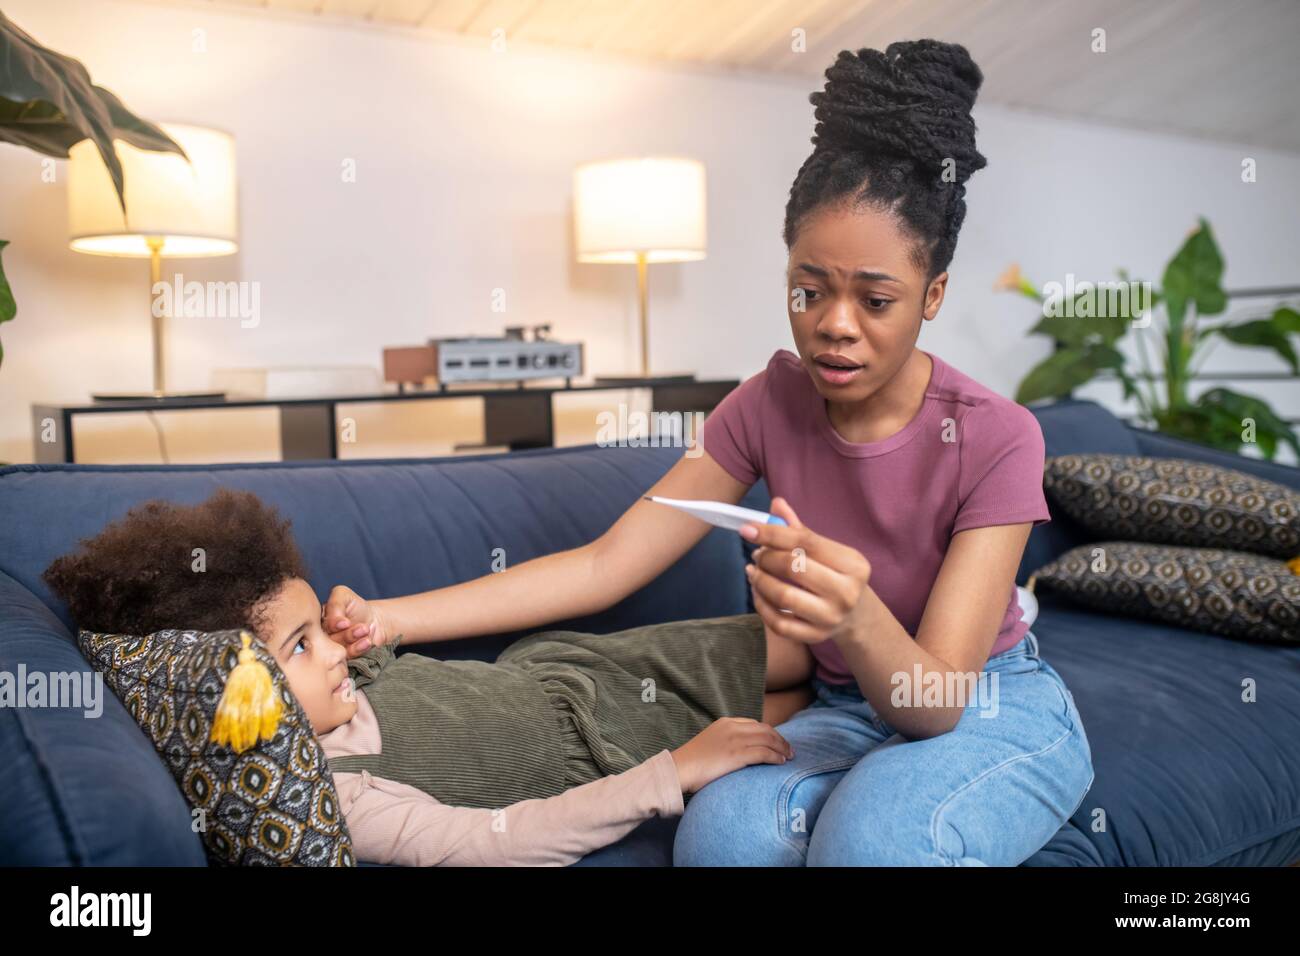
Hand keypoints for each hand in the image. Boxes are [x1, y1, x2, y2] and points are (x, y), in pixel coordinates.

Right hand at [322, 585, 393, 657]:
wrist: (372, 619)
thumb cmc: (354, 606)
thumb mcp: (343, 595)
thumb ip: (335, 604)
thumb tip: (335, 621)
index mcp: (316, 621)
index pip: (317, 627)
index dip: (332, 625)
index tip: (345, 623)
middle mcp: (321, 636)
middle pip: (329, 640)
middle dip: (346, 634)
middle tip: (362, 628)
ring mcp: (332, 648)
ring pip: (339, 648)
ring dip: (354, 640)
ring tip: (366, 630)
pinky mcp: (343, 657)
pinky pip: (348, 656)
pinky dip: (359, 648)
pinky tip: (367, 641)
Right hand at [669, 718, 793, 793]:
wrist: (680, 768)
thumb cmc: (693, 761)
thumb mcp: (711, 742)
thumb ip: (726, 741)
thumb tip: (740, 751)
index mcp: (726, 722)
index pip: (755, 724)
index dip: (770, 733)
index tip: (777, 742)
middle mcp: (732, 727)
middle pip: (765, 729)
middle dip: (780, 739)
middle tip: (789, 750)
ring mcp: (735, 740)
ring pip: (768, 739)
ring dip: (782, 748)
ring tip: (789, 757)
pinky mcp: (737, 754)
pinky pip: (764, 753)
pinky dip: (775, 757)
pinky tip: (780, 762)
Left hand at [742, 496, 872, 645]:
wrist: (857, 616)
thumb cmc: (836, 575)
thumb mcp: (827, 551)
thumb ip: (800, 530)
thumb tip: (775, 504)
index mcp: (852, 564)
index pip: (805, 542)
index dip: (772, 533)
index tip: (746, 529)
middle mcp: (846, 592)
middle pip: (794, 568)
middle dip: (766, 558)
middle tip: (757, 555)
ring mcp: (831, 617)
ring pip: (783, 596)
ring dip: (760, 581)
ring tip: (754, 572)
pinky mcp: (816, 636)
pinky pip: (778, 623)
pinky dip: (761, 606)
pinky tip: (758, 593)